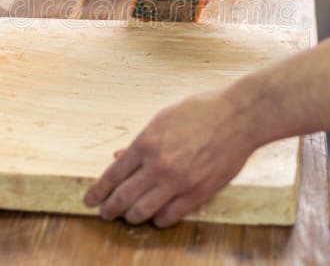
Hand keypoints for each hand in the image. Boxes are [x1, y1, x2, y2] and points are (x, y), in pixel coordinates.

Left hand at [83, 91, 256, 226]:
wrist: (239, 116)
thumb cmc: (201, 111)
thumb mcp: (163, 119)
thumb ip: (140, 142)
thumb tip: (119, 158)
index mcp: (146, 143)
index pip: (112, 175)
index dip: (97, 191)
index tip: (90, 200)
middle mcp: (159, 165)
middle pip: (123, 198)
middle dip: (109, 209)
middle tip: (105, 213)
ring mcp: (178, 181)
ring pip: (143, 212)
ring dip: (132, 216)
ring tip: (129, 216)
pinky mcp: (198, 193)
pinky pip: (170, 216)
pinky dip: (159, 219)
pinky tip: (156, 215)